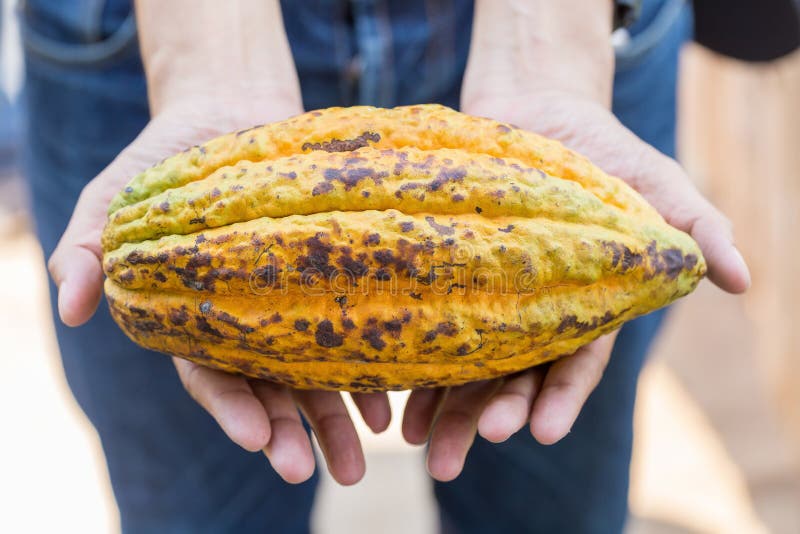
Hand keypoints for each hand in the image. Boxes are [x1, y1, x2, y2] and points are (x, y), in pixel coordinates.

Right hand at [47, 96, 390, 484]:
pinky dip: (367, 370)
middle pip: (268, 390)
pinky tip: (387, 403)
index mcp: (193, 320)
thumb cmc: (165, 161)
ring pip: (313, 376)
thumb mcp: (115, 200)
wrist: (229, 115)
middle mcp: (244, 325)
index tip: (255, 436)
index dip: (231, 407)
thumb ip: (87, 252)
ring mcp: (287, 308)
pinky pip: (348, 332)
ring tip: (362, 459)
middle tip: (312, 470)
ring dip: (334, 421)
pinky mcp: (324, 283)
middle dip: (289, 433)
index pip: (209, 375)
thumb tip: (70, 306)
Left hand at [402, 90, 750, 481]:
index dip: (561, 397)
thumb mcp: (658, 182)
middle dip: (494, 414)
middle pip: (515, 374)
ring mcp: (490, 294)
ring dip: (446, 408)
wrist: (535, 107)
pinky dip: (412, 362)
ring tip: (422, 444)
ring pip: (468, 363)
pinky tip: (392, 400)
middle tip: (469, 447)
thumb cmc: (603, 149)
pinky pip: (429, 323)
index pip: (577, 360)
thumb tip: (743, 279)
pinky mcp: (450, 272)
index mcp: (587, 302)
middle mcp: (535, 310)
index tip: (541, 429)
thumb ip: (697, 229)